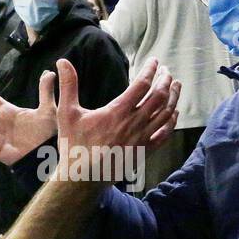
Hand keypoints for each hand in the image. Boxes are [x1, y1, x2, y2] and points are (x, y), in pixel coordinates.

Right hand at [50, 57, 180, 173]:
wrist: (82, 177)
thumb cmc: (73, 144)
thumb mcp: (67, 113)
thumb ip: (68, 85)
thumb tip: (62, 61)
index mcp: (118, 112)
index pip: (142, 84)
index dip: (150, 70)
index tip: (154, 61)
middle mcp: (134, 124)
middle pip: (159, 97)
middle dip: (165, 80)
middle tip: (166, 71)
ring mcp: (141, 138)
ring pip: (166, 114)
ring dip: (173, 97)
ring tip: (176, 85)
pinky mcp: (144, 151)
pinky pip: (165, 134)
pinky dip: (172, 121)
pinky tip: (174, 113)